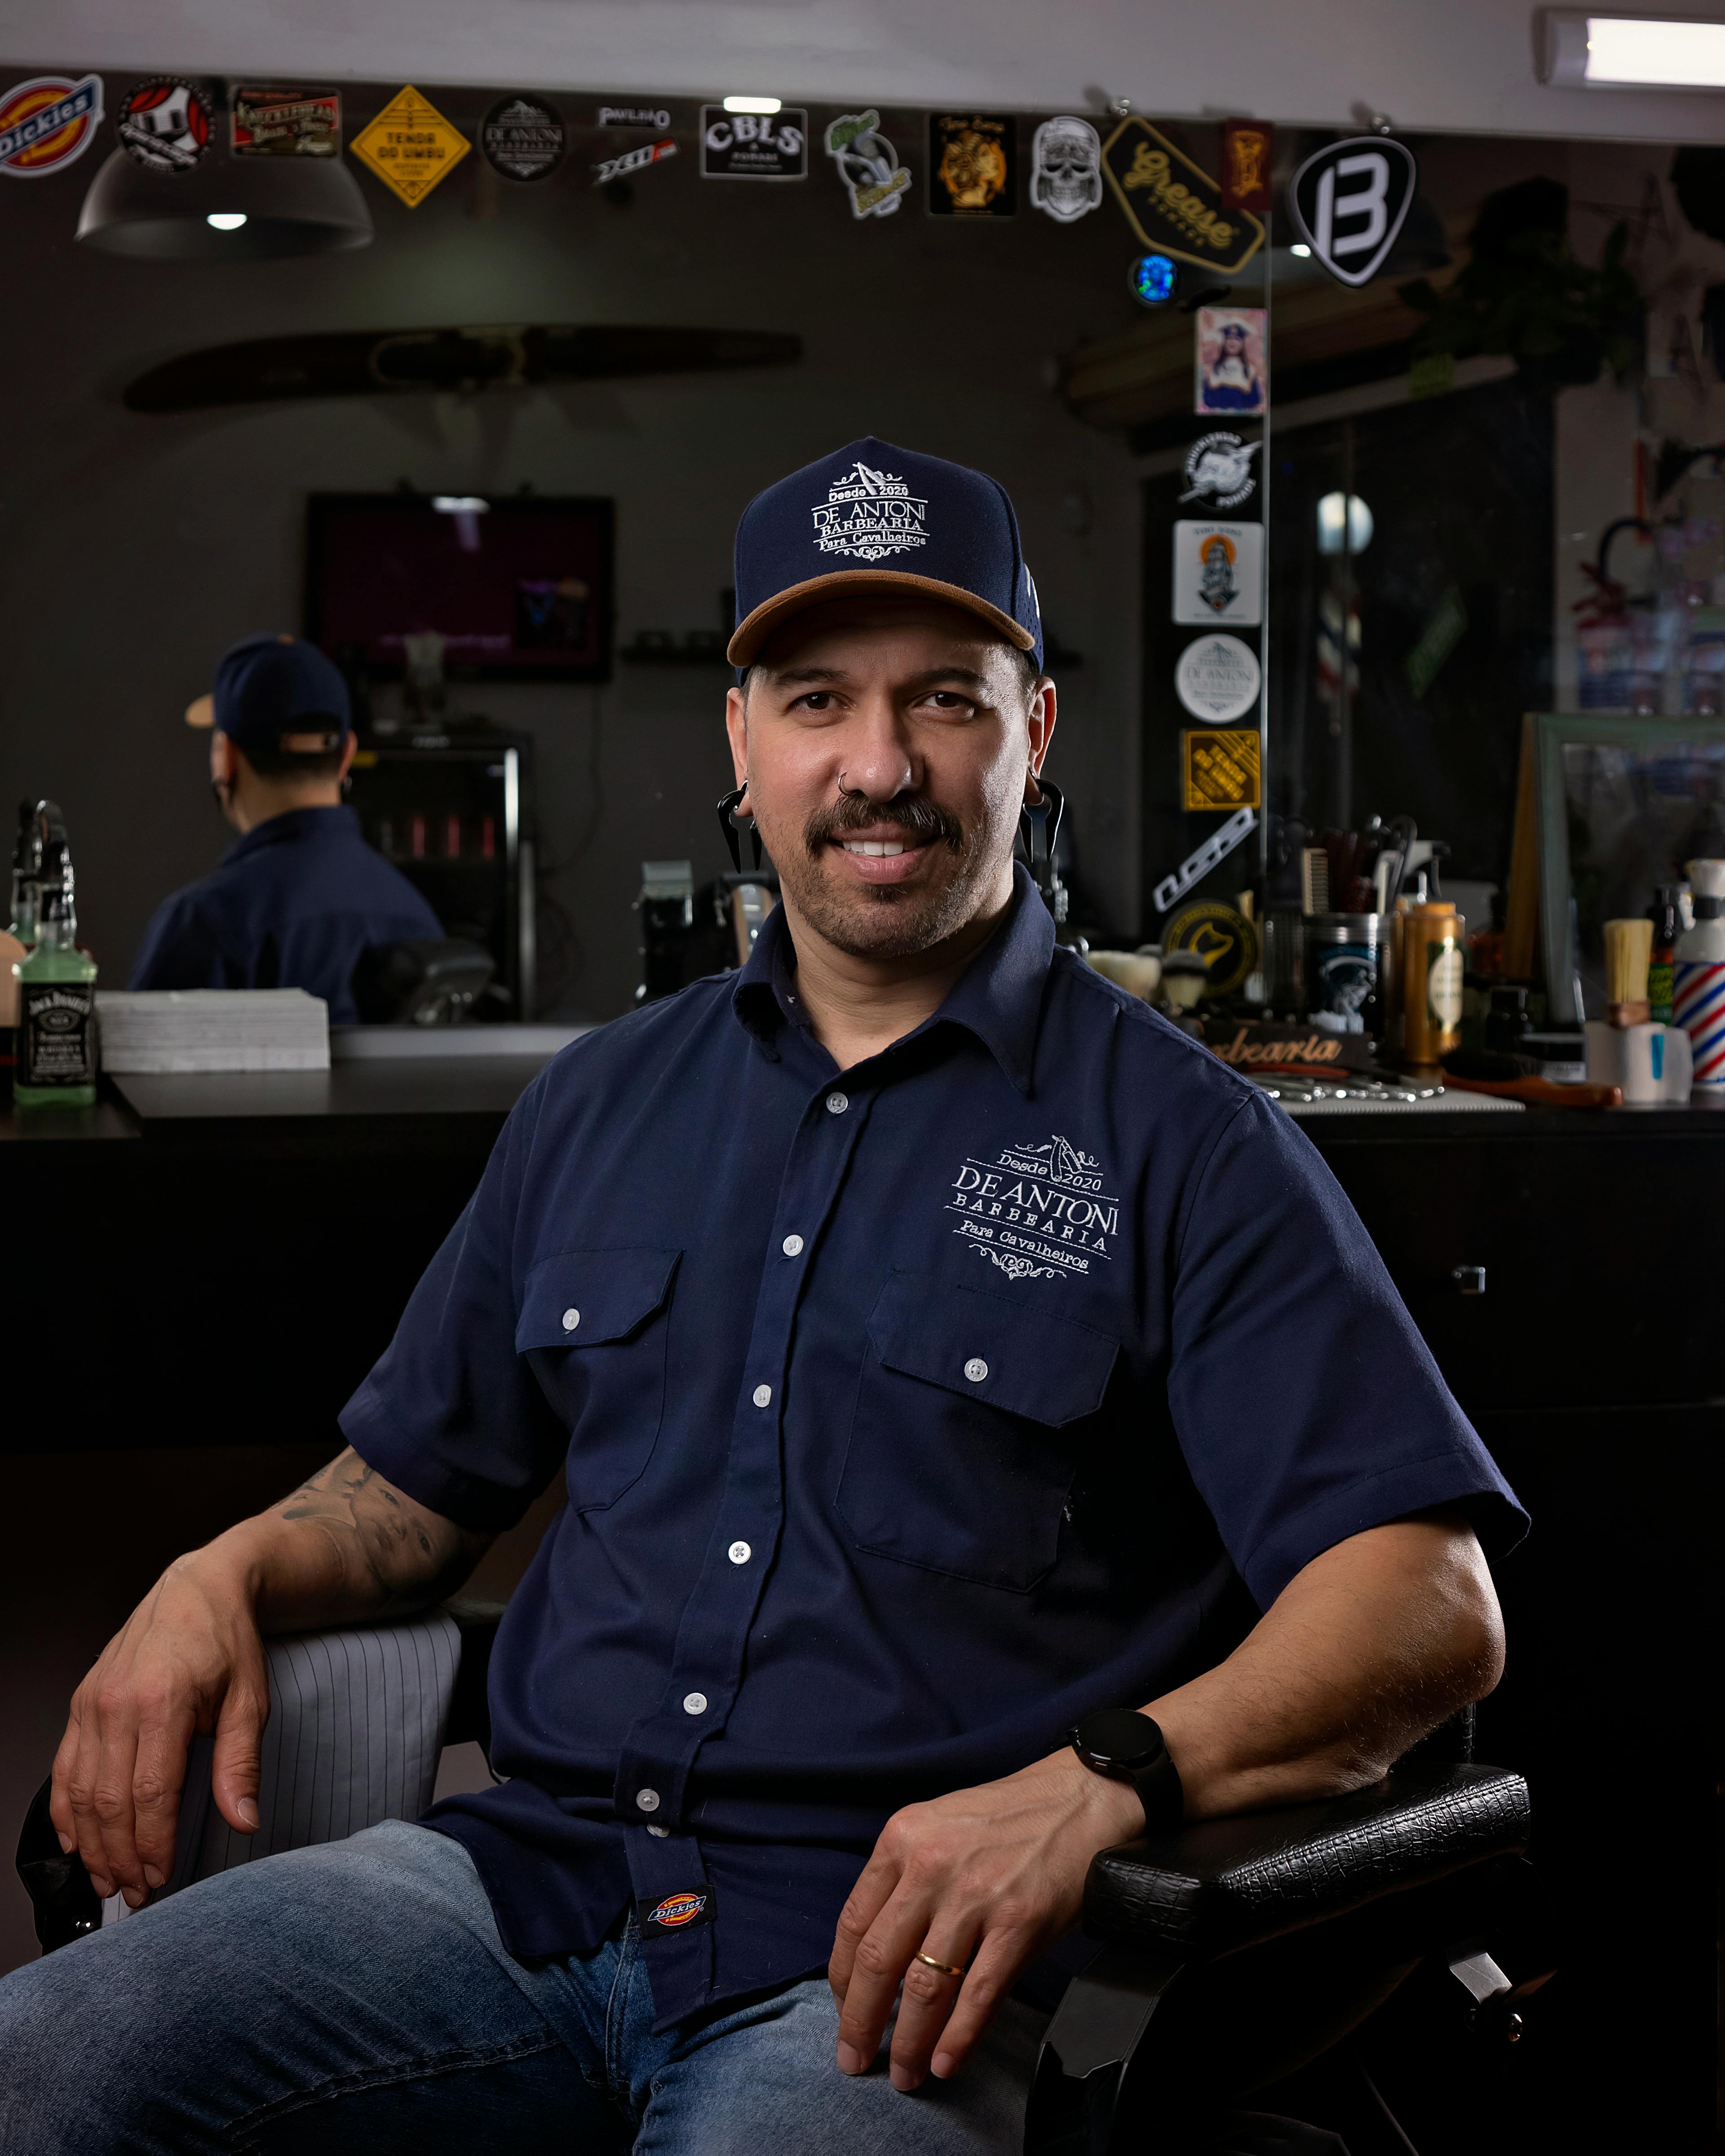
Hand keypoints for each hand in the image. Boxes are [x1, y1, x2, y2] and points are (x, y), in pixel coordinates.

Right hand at [49, 1551, 269, 1908]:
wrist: (199, 1588)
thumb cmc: (228, 1642)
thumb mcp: (250, 1699)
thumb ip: (240, 1764)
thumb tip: (244, 1821)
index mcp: (162, 1704)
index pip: (149, 1795)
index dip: (152, 1846)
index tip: (162, 1879)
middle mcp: (116, 1705)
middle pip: (108, 1802)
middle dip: (121, 1857)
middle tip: (136, 1894)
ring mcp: (92, 1704)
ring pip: (79, 1792)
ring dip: (91, 1845)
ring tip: (109, 1880)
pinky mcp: (81, 1704)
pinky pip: (63, 1768)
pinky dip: (65, 1811)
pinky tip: (77, 1842)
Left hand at [828, 1749, 1144, 2091]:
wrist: (1083, 1797)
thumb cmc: (1011, 1817)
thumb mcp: (940, 1827)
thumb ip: (905, 1879)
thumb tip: (879, 1957)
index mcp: (902, 1838)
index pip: (854, 1923)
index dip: (842, 1981)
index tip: (844, 2014)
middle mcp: (931, 1865)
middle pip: (879, 1961)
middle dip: (862, 2022)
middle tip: (856, 2060)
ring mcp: (976, 1895)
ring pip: (925, 1986)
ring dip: (910, 2041)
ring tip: (906, 2073)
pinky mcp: (1019, 1922)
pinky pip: (978, 1995)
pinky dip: (958, 2037)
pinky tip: (946, 2062)